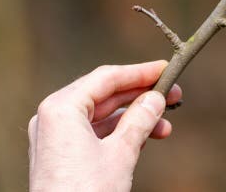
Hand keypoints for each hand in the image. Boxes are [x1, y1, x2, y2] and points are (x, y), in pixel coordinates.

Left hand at [28, 61, 181, 191]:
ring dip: (134, 119)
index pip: (107, 78)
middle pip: (104, 95)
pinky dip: (118, 134)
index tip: (166, 70)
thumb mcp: (121, 153)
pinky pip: (92, 134)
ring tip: (165, 126)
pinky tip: (144, 139)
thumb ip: (140, 119)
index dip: (140, 73)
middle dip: (140, 97)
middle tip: (173, 96)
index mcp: (61, 107)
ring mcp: (54, 137)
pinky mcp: (59, 156)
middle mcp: (52, 117)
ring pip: (101, 117)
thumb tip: (156, 98)